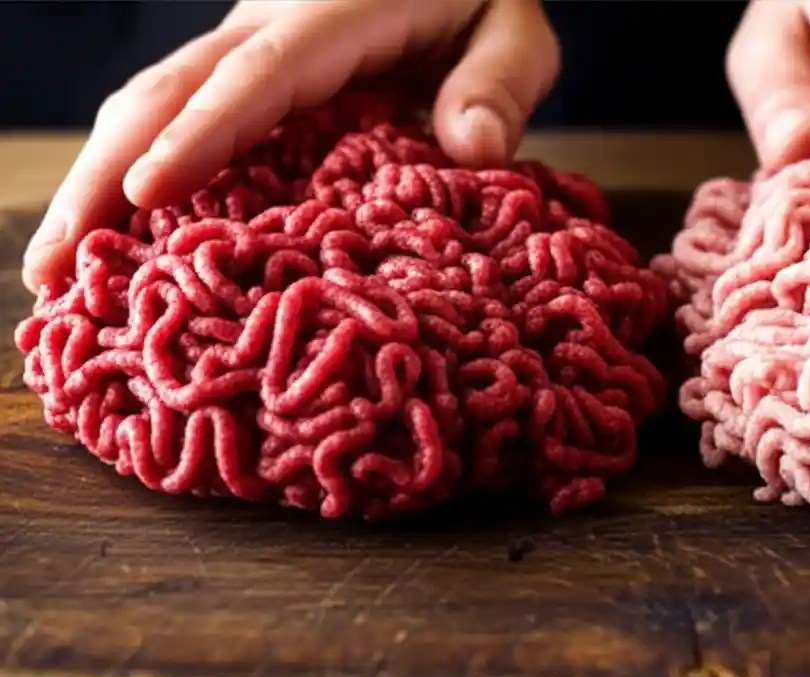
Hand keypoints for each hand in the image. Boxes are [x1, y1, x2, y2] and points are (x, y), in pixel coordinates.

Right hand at [22, 0, 560, 291]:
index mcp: (331, 15)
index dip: (198, 137)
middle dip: (102, 177)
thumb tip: (472, 149)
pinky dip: (129, 174)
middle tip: (55, 270)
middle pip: (165, 94)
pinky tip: (109, 239)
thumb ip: (497, 85)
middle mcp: (265, 27)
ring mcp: (242, 49)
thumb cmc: (481, 1)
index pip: (256, 78)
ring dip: (95, 183)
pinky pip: (172, 118)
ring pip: (149, 106)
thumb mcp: (514, 32)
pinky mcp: (239, 74)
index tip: (144, 197)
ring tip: (55, 274)